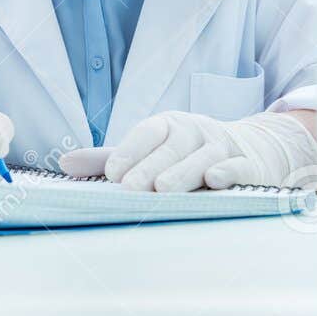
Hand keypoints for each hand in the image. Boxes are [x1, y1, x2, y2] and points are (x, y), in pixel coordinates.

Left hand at [58, 109, 316, 191]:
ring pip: (202, 157)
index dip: (129, 150)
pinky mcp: (248, 165)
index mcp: (168, 125)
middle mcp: (195, 131)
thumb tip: (63, 164)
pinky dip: (228, 172)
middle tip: (130, 188)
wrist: (252, 149)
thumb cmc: (186, 155)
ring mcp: (223, 147)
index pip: (147, 132)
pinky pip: (239, 167)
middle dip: (150, 166)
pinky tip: (214, 180)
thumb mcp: (149, 151)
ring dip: (182, 172)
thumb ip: (108, 160)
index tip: (112, 174)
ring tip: (162, 190)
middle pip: (172, 147)